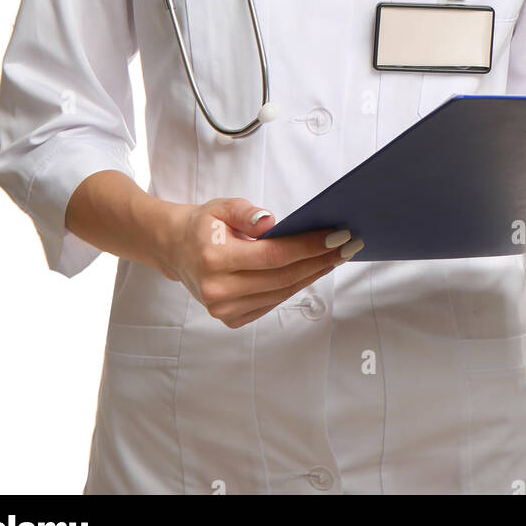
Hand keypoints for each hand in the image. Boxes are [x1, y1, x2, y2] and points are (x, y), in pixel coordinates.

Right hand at [161, 197, 362, 327]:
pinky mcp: (231, 319)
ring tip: (335, 256)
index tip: (336, 235)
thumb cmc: (204, 225)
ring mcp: (224, 309)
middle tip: (348, 245)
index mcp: (215, 259)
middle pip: (282, 277)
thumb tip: (271, 223)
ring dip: (312, 274)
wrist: (177, 250)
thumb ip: (247, 213)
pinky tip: (312, 270)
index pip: (273, 255)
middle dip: (319, 260)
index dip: (308, 246)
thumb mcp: (222, 207)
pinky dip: (294, 286)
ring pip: (280, 292)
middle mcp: (219, 290)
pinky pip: (272, 302)